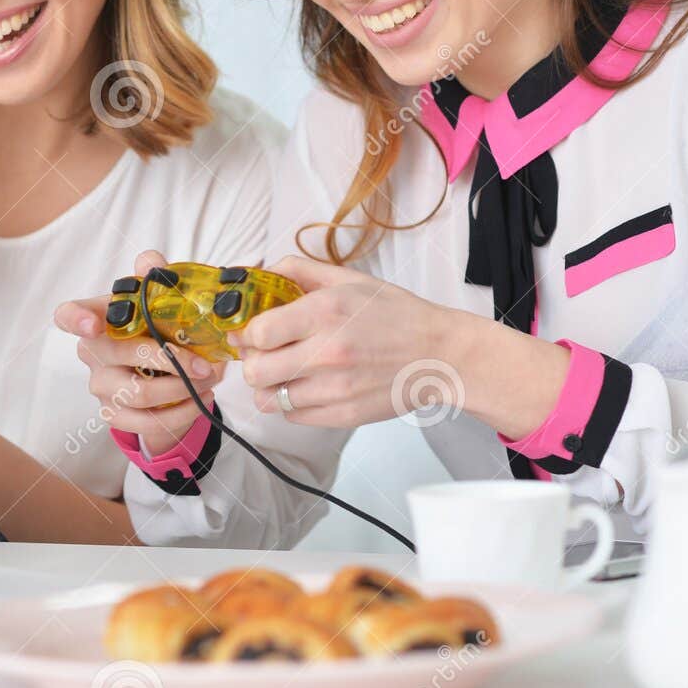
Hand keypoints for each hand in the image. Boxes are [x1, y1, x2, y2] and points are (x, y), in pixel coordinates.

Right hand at [53, 250, 221, 453]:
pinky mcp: (114, 415)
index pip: (68, 315)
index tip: (92, 325)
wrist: (166, 376)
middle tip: (206, 364)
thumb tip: (151, 261)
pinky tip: (200, 398)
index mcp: (97, 318)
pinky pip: (149, 421)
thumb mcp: (161, 303)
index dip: (75, 319)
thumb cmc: (157, 331)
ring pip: (140, 393)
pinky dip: (183, 412)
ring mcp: (100, 386)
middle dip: (172, 360)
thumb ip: (155, 279)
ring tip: (208, 380)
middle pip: (123, 355)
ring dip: (183, 389)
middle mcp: (92, 352)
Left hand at [228, 255, 453, 427]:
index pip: (257, 332)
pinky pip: (293, 416)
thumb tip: (258, 272)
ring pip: (268, 399)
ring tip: (285, 373)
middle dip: (253, 362)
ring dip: (270, 386)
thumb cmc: (395, 314)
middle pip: (255, 372)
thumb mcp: (348, 280)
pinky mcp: (343, 415)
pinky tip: (308, 387)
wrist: (440, 354)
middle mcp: (327, 352)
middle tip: (265, 354)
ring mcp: (335, 388)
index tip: (252, 332)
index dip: (248, 333)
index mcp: (324, 312)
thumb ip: (298, 270)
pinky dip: (292, 404)